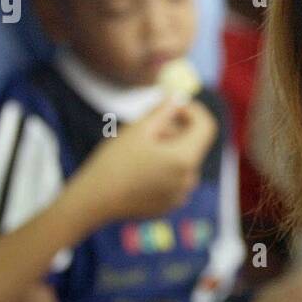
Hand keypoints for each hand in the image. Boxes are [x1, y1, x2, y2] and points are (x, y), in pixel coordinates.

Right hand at [70, 98, 218, 227]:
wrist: (95, 199)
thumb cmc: (115, 161)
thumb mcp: (139, 128)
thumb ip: (164, 110)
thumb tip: (179, 97)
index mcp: (185, 158)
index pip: (206, 126)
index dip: (193, 110)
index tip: (174, 105)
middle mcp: (189, 179)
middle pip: (192, 144)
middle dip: (175, 129)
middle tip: (146, 125)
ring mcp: (180, 195)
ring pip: (182, 161)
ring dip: (167, 148)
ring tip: (138, 149)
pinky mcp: (169, 205)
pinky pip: (174, 179)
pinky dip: (163, 168)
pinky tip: (137, 169)